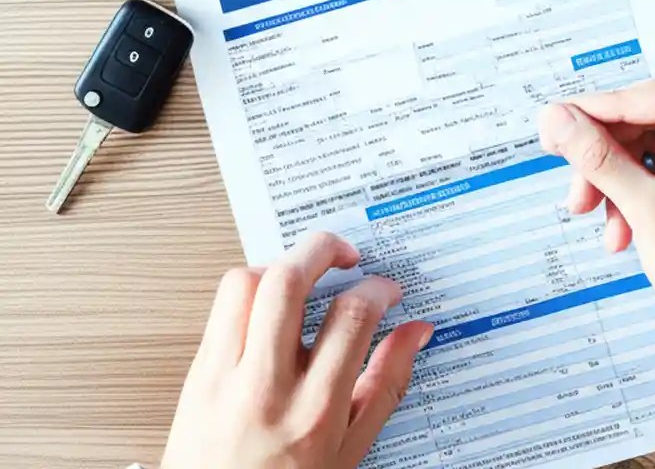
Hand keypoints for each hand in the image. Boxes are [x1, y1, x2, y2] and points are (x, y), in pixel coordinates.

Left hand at [161, 233, 433, 468]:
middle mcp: (265, 388)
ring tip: (305, 275)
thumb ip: (386, 384)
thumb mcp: (350, 449)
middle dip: (322, 249)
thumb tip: (415, 333)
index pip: (350, 319)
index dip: (377, 288)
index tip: (386, 289)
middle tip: (344, 253)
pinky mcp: (195, 374)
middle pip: (287, 282)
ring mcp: (222, 378)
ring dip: (280, 265)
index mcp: (314, 412)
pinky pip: (220, 309)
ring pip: (243, 284)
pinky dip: (250, 292)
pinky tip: (271, 307)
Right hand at [537, 79, 654, 349]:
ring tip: (597, 215)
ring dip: (619, 176)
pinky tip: (622, 223)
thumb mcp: (646, 212)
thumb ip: (598, 158)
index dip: (606, 106)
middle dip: (609, 152)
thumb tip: (557, 118)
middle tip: (570, 174)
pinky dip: (639, 187)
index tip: (562, 118)